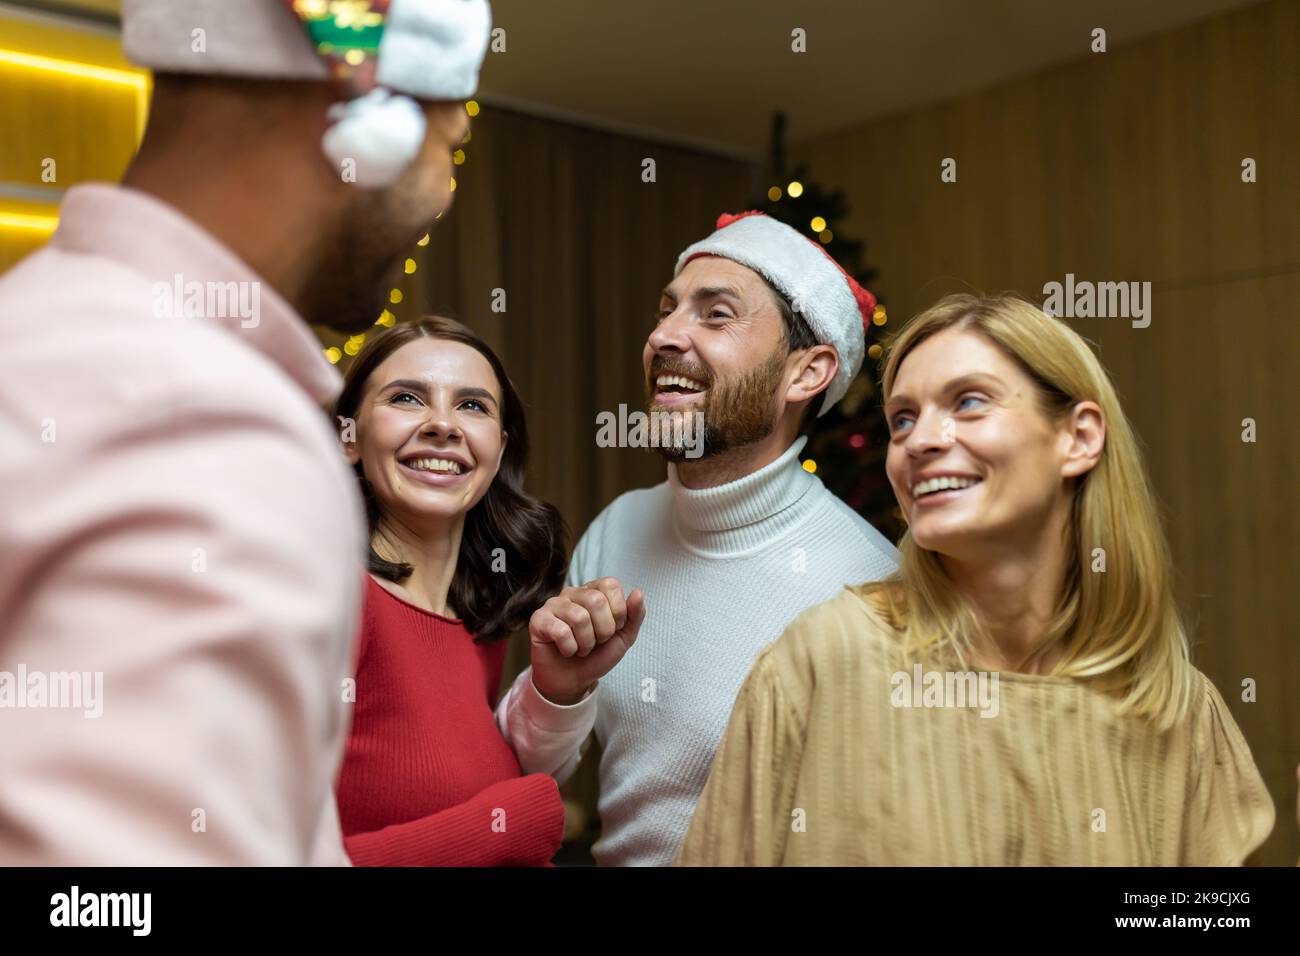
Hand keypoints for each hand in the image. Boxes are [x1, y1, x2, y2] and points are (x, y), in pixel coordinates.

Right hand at [528, 578, 645, 705]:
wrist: (572, 680)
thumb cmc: (597, 655)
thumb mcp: (624, 637)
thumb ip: (635, 615)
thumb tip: (638, 593)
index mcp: (594, 591)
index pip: (611, 585)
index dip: (618, 612)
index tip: (612, 630)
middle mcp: (573, 592)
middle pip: (596, 601)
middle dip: (603, 631)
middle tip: (596, 642)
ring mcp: (553, 604)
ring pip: (579, 617)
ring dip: (586, 643)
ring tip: (581, 648)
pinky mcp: (538, 619)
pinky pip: (560, 631)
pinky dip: (569, 648)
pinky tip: (566, 650)